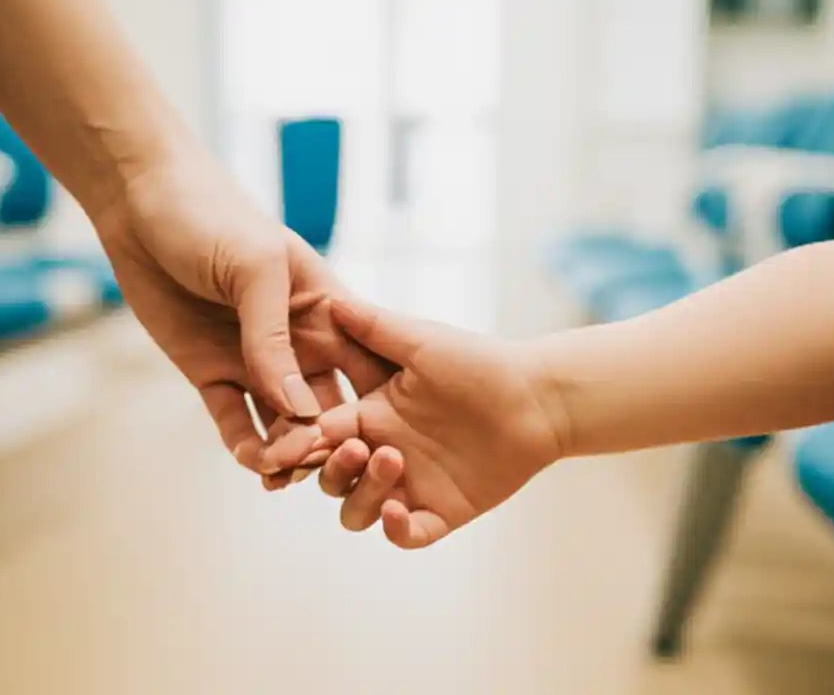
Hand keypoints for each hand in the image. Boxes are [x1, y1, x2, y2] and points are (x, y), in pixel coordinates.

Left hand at [91, 151, 390, 473]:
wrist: (138, 201)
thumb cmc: (211, 215)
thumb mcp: (255, 268)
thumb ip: (275, 338)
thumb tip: (301, 410)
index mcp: (329, 308)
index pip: (369, 364)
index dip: (380, 405)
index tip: (379, 442)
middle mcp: (300, 341)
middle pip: (329, 405)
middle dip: (328, 440)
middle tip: (319, 468)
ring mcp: (256, 360)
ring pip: (284, 423)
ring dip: (287, 452)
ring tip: (280, 475)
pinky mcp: (212, 372)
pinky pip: (236, 420)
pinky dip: (245, 444)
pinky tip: (251, 462)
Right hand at [296, 299, 568, 548]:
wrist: (536, 395)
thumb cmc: (479, 362)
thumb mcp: (422, 341)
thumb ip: (375, 327)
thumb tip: (329, 299)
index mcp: (371, 415)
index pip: (319, 434)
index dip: (302, 439)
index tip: (296, 437)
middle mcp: (383, 452)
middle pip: (331, 478)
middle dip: (333, 468)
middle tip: (357, 448)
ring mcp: (410, 485)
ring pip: (358, 511)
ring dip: (363, 495)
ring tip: (391, 461)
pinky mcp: (441, 511)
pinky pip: (406, 535)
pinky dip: (395, 530)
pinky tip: (398, 512)